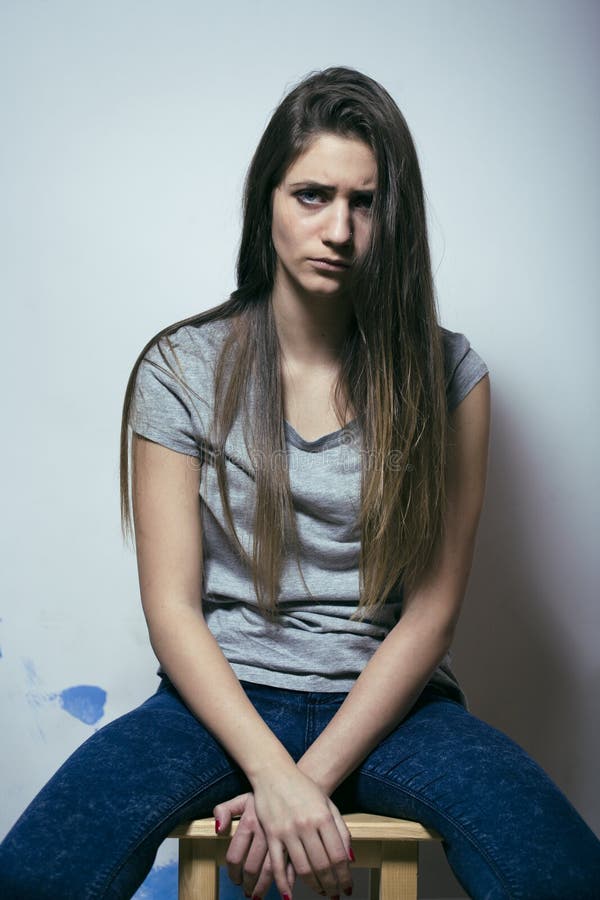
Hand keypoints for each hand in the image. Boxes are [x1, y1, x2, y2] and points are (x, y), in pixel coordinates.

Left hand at [214, 793, 294, 897]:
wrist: (301, 785)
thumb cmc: (270, 796)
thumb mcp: (244, 798)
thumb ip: (225, 810)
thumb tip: (218, 830)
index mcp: (250, 821)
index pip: (235, 855)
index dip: (233, 872)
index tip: (235, 880)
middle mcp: (264, 831)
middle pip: (251, 868)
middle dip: (247, 884)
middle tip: (246, 891)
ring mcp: (282, 838)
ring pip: (269, 872)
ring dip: (262, 887)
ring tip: (257, 895)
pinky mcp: (298, 841)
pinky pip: (290, 868)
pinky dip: (286, 882)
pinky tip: (282, 891)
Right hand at [249, 764, 352, 897]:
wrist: (274, 773)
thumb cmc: (303, 788)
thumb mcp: (327, 803)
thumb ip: (341, 830)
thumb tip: (350, 859)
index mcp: (323, 817)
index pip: (338, 855)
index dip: (345, 876)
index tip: (348, 886)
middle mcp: (306, 825)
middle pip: (322, 866)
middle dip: (332, 885)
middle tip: (336, 894)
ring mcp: (287, 831)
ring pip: (303, 869)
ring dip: (314, 886)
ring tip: (321, 892)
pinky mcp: (272, 835)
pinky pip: (278, 866)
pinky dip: (284, 884)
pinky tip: (290, 896)